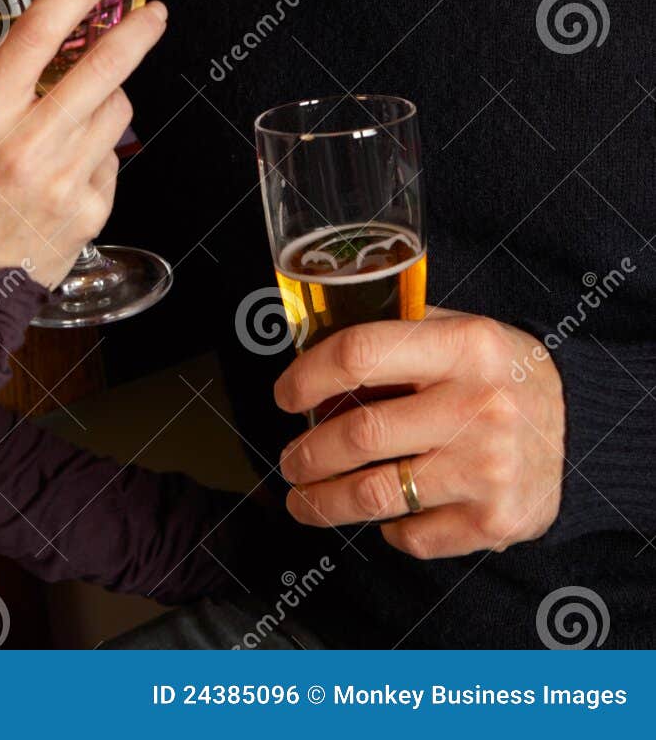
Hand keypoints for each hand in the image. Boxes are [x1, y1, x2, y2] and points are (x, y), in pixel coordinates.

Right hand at [0, 0, 166, 288]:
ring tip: (80, 112)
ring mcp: (64, 178)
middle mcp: (26, 143)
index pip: (37, 36)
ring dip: (109, 99)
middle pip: (100, 69)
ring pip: (115, 110)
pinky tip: (73, 164)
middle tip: (154, 13)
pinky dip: (100, 150)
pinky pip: (113, 156)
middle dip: (136, 33)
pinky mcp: (92, 208)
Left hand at [275, 307, 565, 557]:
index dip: (308, 376)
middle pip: (359, 434)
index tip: (285, 395)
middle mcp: (479, 406)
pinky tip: (385, 517)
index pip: (360, 354)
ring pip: (375, 495)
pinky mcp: (495, 521)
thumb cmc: (499, 373)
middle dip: (307, 453)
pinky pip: (414, 534)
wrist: (579, 429)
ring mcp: (488, 468)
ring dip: (324, 502)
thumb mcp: (461, 330)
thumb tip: (312, 349)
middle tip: (289, 461)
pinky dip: (390, 530)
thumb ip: (398, 332)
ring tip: (302, 499)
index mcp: (465, 346)